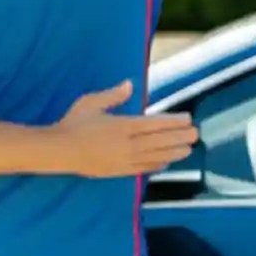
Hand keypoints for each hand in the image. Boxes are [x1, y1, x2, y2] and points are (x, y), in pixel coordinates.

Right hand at [52, 81, 197, 177]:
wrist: (59, 151)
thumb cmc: (73, 124)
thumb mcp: (90, 103)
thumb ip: (112, 95)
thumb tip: (130, 84)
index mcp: (122, 125)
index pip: (155, 123)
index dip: (173, 122)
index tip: (187, 119)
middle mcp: (127, 143)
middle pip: (160, 140)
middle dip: (180, 137)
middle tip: (196, 134)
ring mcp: (124, 159)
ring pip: (155, 156)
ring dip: (174, 152)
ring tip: (188, 150)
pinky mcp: (118, 171)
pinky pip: (142, 168)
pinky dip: (157, 165)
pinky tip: (166, 163)